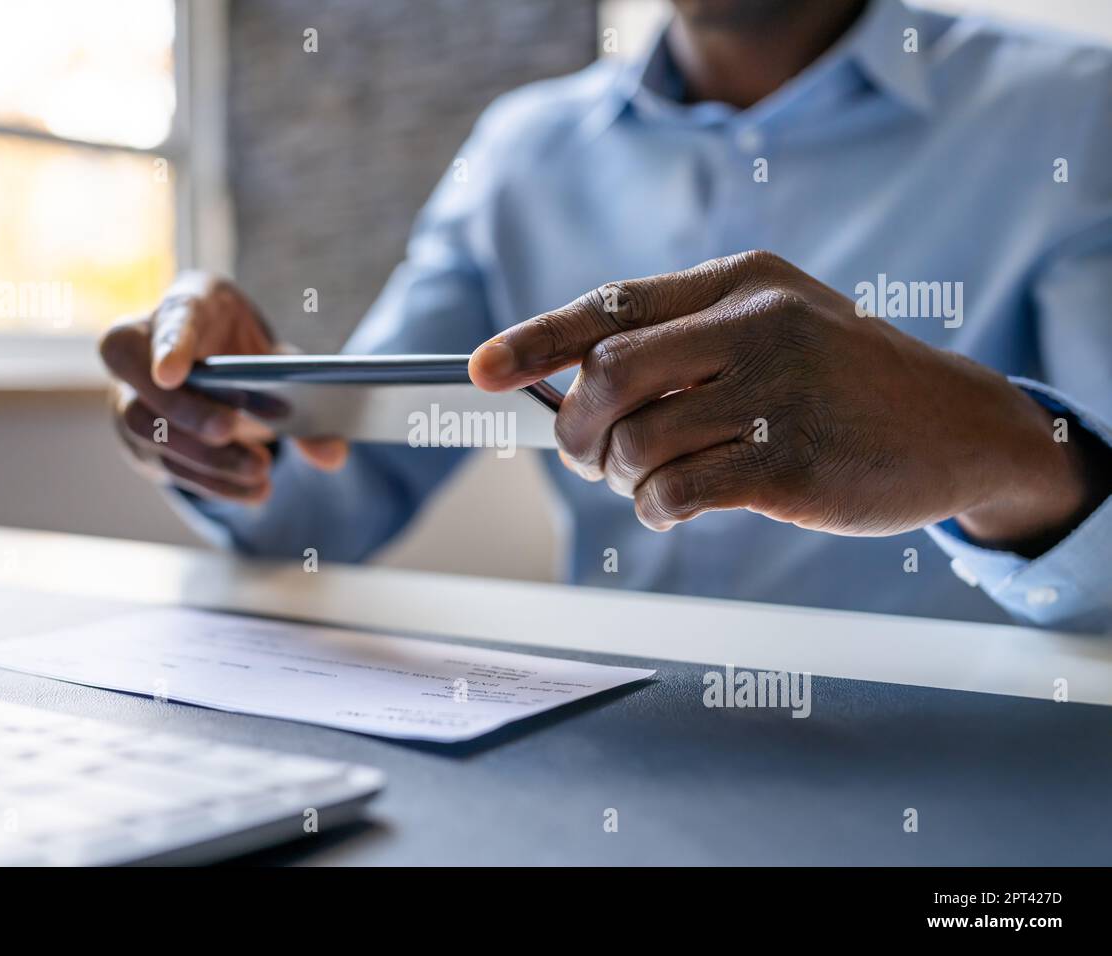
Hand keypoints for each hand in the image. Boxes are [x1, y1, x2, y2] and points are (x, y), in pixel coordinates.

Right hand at [99, 271, 346, 504]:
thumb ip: (305, 395)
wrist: (209, 359)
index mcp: (185, 306)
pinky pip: (166, 465)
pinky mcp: (139, 441)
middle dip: (184, 411)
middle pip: (137, 381)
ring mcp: (126, 397)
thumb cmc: (240, 346)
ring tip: (259, 469)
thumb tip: (333, 452)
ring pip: (145, 431)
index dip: (169, 345)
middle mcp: (139, 349)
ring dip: (205, 457)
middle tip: (229, 429)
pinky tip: (251, 490)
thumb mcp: (277, 356)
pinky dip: (212, 481)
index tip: (173, 373)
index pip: (168, 318)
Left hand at [470, 251, 1102, 552]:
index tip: (481, 369)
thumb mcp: (773, 327)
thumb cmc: (838, 382)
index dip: (535, 339)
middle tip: (586, 455)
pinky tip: (674, 508)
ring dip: (621, 477)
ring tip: (647, 483)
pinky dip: (655, 509)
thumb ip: (684, 344)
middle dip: (576, 428)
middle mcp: (753, 324)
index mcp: (738, 282)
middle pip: (608, 374)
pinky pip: (676, 492)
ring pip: (637, 441)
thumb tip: (574, 386)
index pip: (611, 303)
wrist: (953, 425)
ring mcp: (775, 391)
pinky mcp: (790, 461)